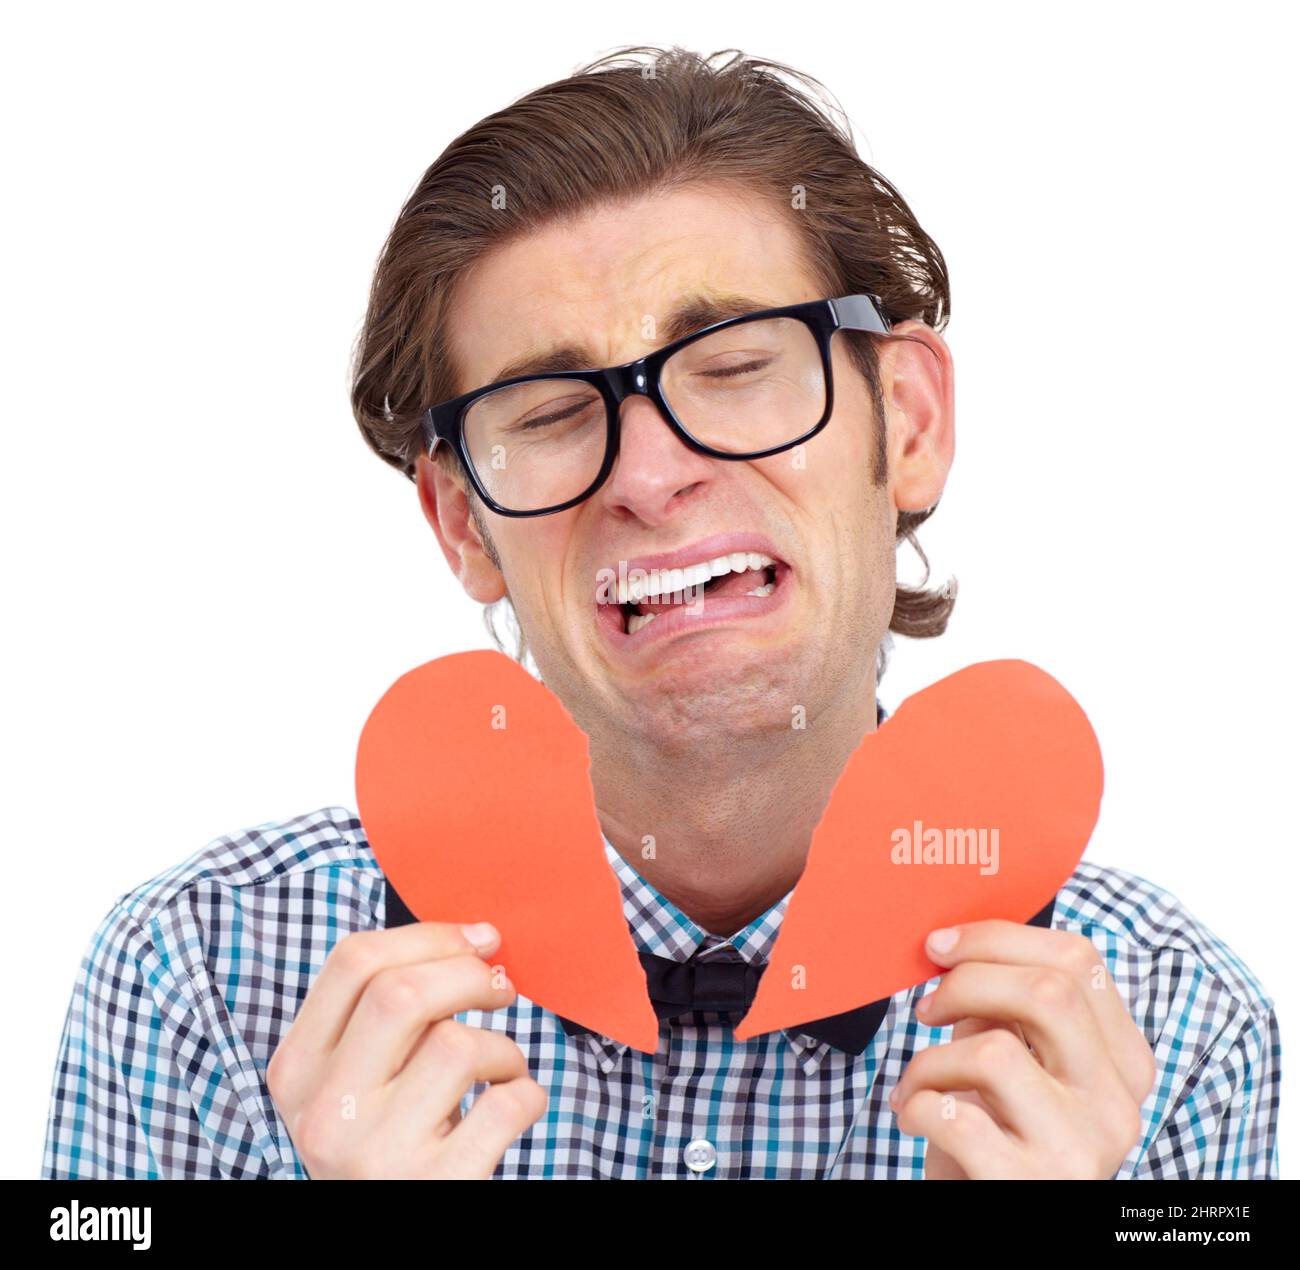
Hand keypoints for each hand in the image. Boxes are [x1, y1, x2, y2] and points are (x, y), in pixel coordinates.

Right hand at [267, 921, 545, 1177]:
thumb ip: (384, 1017)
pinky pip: (504, 1105)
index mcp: (297, 1069)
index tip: (477, 940)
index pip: (353, 961)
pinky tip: (516, 1103)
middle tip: (502, 988)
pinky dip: (527, 1094)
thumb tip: (475, 939)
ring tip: (503, 1068)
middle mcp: (324, 1112)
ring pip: (457, 1045)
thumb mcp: (356, 1081)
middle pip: (401, 992)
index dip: (429, 935)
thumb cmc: (388, 1137)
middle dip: (469, 975)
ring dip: (503, 1047)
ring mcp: (374, 1154)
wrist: (382, 1232)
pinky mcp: (433, 1185)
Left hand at [889, 921, 1155, 1178]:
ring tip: (916, 1082)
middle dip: (966, 980)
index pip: (1080, 960)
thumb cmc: (996, 1135)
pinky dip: (918, 1106)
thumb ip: (1005, 1010)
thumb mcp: (1012, 1065)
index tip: (942, 947)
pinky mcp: (1033, 1185)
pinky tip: (913, 1117)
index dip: (998, 937)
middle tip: (926, 1007)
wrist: (992, 1212)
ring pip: (996, 1052)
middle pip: (1049, 991)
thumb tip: (958, 944)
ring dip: (930, 1059)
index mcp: (1122, 1061)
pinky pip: (958, 1117)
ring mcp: (1081, 1148)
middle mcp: (1115, 1103)